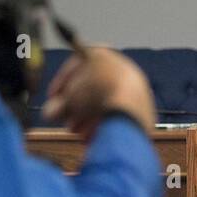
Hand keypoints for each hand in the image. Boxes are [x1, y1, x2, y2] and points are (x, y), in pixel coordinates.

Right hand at [42, 46, 156, 137]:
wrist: (128, 115)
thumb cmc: (94, 100)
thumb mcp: (66, 100)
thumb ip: (56, 105)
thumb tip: (51, 113)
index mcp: (106, 56)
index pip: (78, 64)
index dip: (62, 82)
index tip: (52, 98)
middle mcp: (124, 70)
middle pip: (94, 88)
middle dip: (76, 107)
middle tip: (66, 121)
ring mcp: (138, 90)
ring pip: (106, 106)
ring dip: (88, 120)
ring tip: (78, 133)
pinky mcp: (145, 113)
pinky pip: (118, 119)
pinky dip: (104, 128)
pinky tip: (93, 140)